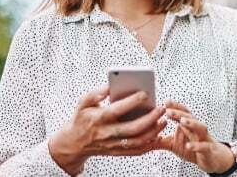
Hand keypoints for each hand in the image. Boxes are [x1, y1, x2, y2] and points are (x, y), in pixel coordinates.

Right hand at [48, 86, 167, 174]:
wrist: (73, 143)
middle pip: (132, 128)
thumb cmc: (81, 119)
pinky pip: (136, 151)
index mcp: (98, 118)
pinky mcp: (117, 152)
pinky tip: (157, 135)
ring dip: (153, 132)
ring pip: (137, 141)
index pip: (117, 110)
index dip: (131, 102)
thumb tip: (110, 86)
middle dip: (150, 118)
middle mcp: (106, 133)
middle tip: (161, 108)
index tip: (145, 93)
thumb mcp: (83, 103)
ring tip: (163, 120)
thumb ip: (96, 93)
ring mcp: (112, 144)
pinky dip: (149, 145)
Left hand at [157, 100, 234, 173]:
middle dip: (179, 113)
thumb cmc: (193, 149)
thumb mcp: (174, 145)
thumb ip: (161, 141)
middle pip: (190, 117)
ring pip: (200, 127)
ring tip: (182, 121)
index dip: (175, 107)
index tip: (165, 102)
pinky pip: (204, 146)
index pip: (183, 113)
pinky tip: (188, 145)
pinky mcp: (208, 150)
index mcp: (188, 126)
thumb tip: (145, 137)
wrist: (212, 159)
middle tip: (168, 110)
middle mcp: (197, 130)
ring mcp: (204, 139)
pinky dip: (196, 145)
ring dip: (192, 123)